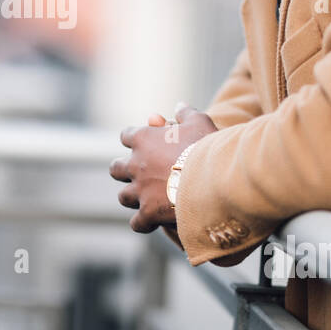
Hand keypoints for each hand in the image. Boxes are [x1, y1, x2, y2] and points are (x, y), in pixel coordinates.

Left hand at [109, 103, 217, 233]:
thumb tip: (180, 106)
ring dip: (132, 197)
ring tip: (144, 199)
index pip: (126, 136)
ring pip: (124, 196)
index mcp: (143, 139)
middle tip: (135, 174)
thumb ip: (186, 114)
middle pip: (116, 168)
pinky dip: (142, 223)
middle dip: (123, 171)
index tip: (140, 143)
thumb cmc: (206, 146)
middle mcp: (135, 164)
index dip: (133, 139)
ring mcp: (140, 190)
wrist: (213, 177)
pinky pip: (136, 222)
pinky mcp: (148, 212)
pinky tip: (150, 222)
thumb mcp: (199, 122)